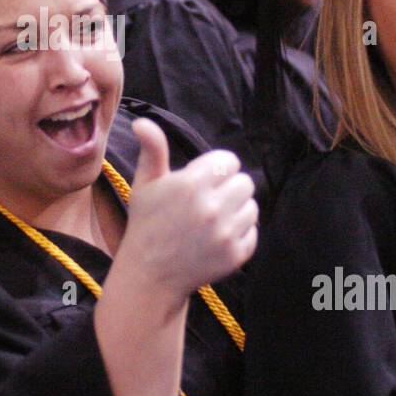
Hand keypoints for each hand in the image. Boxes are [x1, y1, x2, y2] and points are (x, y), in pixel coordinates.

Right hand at [113, 118, 257, 303]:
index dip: (216, 169)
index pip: (229, 161)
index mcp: (190, 184)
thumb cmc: (146, 224)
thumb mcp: (145, 184)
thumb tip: (142, 121)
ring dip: (236, 211)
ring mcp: (225, 234)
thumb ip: (152, 149)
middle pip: (244, 182)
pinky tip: (217, 239)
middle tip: (208, 202)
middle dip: (228, 188)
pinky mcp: (236, 255)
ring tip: (213, 220)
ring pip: (252, 207)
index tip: (202, 181)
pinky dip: (239, 234)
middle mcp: (211, 208)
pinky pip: (253, 232)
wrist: (150, 275)